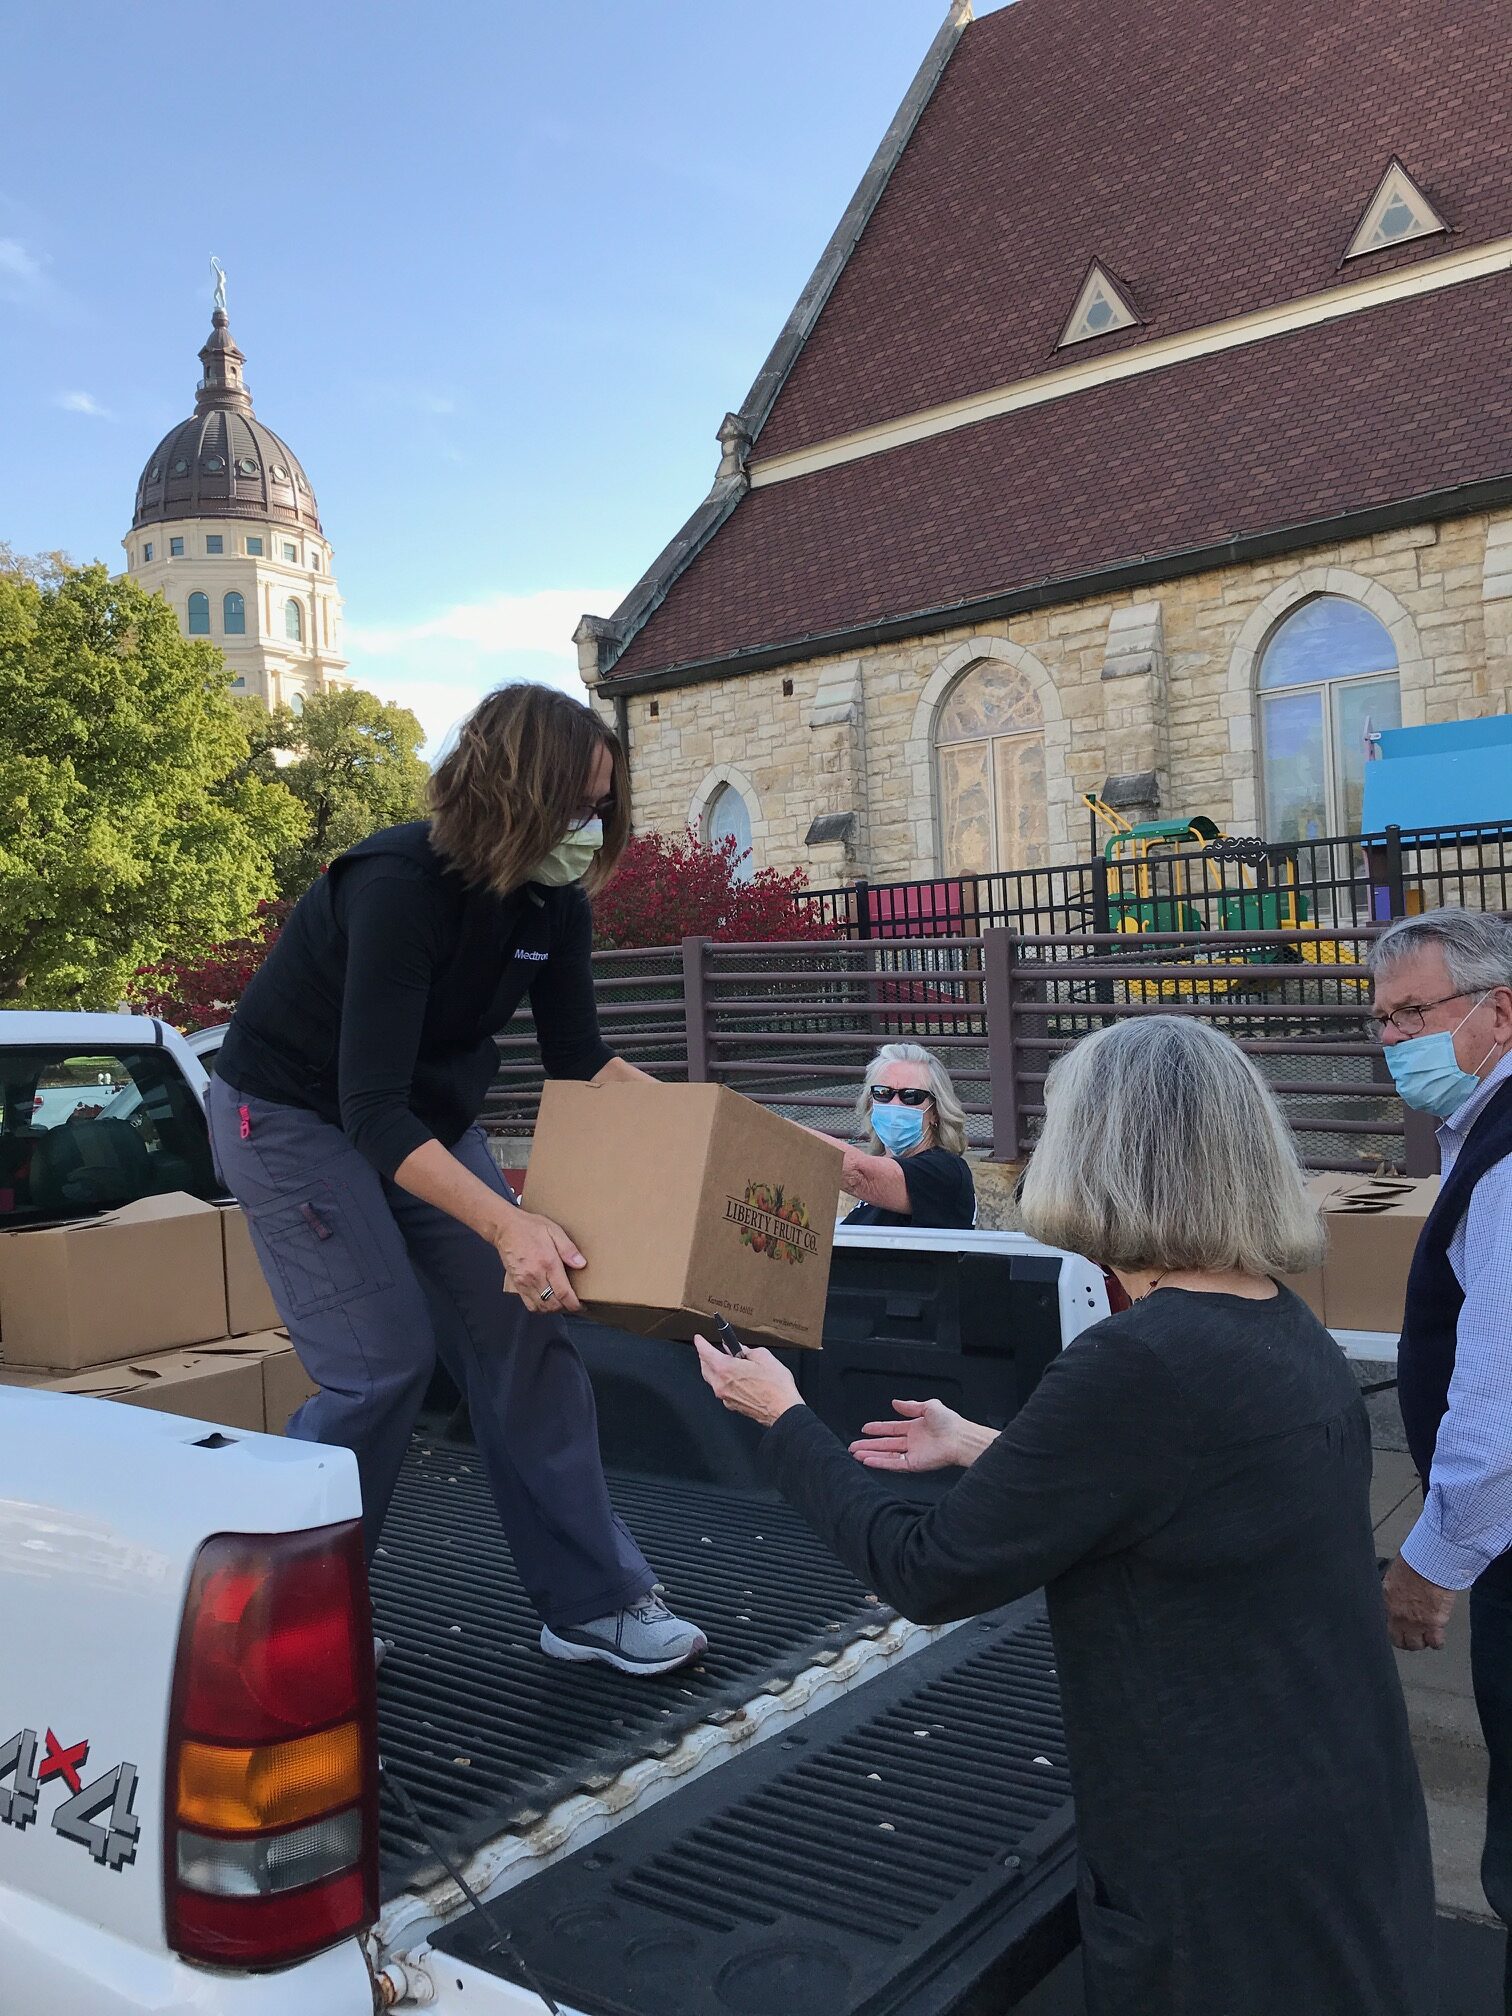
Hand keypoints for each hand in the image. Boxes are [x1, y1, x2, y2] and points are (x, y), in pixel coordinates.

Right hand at [492, 1207, 585, 1314]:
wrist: (505, 1228)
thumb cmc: (530, 1228)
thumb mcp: (554, 1231)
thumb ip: (568, 1249)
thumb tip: (581, 1264)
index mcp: (548, 1263)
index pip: (563, 1293)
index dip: (574, 1304)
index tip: (581, 1306)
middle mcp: (535, 1276)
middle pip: (553, 1305)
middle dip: (566, 1307)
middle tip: (574, 1303)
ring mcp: (524, 1282)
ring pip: (541, 1308)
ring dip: (553, 1309)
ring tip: (561, 1302)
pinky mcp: (517, 1284)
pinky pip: (529, 1305)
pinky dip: (540, 1307)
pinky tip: (546, 1300)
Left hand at [694, 1337, 803, 1427]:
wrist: (782, 1411)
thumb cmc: (775, 1386)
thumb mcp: (763, 1357)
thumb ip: (746, 1350)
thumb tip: (739, 1349)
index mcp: (725, 1369)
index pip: (705, 1352)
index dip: (700, 1343)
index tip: (699, 1338)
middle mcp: (721, 1384)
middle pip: (705, 1367)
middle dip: (705, 1356)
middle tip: (711, 1349)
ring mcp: (725, 1397)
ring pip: (712, 1379)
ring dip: (714, 1369)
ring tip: (726, 1362)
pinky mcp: (732, 1405)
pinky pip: (721, 1390)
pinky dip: (723, 1381)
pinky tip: (735, 1377)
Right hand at [849, 1398, 973, 1473]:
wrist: (960, 1438)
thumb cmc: (950, 1422)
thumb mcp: (929, 1406)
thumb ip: (911, 1405)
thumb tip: (896, 1402)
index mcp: (915, 1428)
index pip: (891, 1429)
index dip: (877, 1429)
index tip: (864, 1429)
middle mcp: (912, 1442)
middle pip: (885, 1444)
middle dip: (868, 1445)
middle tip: (853, 1446)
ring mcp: (912, 1454)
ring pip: (886, 1455)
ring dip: (871, 1454)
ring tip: (856, 1454)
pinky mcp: (914, 1465)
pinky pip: (894, 1464)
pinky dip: (880, 1463)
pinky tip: (868, 1460)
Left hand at [1383, 1555, 1456, 1651]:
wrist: (1430, 1563)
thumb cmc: (1414, 1562)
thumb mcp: (1394, 1576)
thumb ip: (1392, 1590)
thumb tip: (1395, 1594)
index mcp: (1387, 1602)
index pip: (1385, 1626)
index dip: (1392, 1629)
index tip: (1396, 1629)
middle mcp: (1399, 1616)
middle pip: (1399, 1640)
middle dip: (1405, 1640)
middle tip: (1410, 1637)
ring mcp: (1417, 1622)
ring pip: (1416, 1645)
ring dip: (1421, 1642)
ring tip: (1425, 1637)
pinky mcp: (1434, 1624)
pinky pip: (1436, 1643)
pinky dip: (1437, 1642)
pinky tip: (1437, 1637)